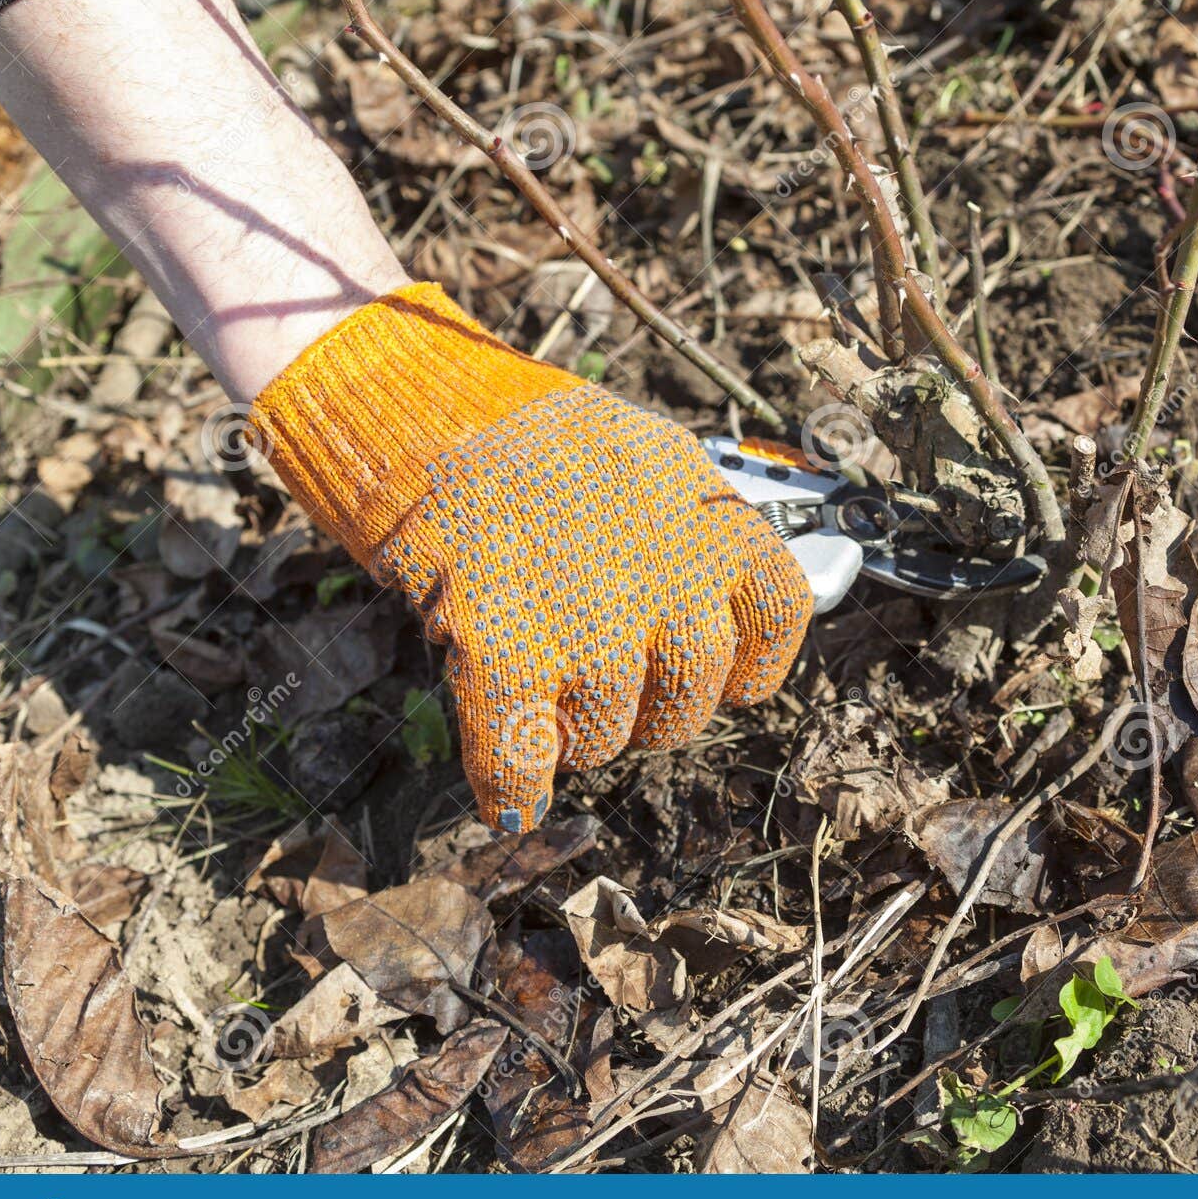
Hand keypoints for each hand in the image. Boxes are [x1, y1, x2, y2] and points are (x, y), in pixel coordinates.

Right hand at [253, 283, 810, 829]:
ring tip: (535, 690)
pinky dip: (513, 786)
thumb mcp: (643, 456)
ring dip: (571, 738)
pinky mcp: (509, 650)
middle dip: (644, 708)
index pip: (778, 616)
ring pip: (606, 737)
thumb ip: (687, 534)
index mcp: (712, 511)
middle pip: (690, 698)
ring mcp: (594, 619)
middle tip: (594, 680)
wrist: (419, 403)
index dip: (745, 662)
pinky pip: (524, 758)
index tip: (714, 672)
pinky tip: (508, 794)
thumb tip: (706, 624)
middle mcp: (673, 571)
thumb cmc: (528, 440)